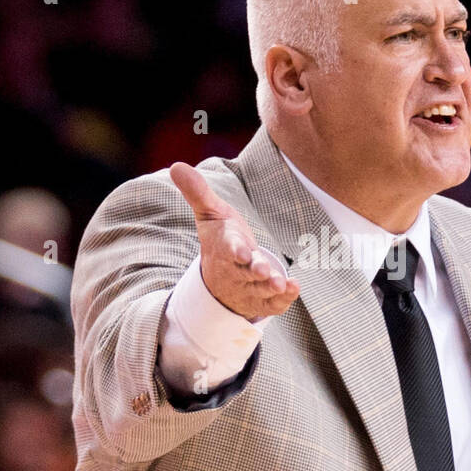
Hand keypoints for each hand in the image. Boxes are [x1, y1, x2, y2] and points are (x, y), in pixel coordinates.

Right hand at [170, 162, 299, 320]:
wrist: (218, 280)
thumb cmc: (219, 239)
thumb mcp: (209, 214)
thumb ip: (198, 192)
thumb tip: (176, 166)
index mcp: (226, 248)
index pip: (230, 249)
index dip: (236, 251)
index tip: (242, 252)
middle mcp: (237, 270)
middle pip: (246, 272)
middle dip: (256, 271)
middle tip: (264, 270)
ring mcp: (250, 287)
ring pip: (260, 290)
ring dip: (271, 287)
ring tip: (281, 283)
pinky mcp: (263, 300)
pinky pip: (274, 304)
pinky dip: (285, 299)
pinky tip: (294, 287)